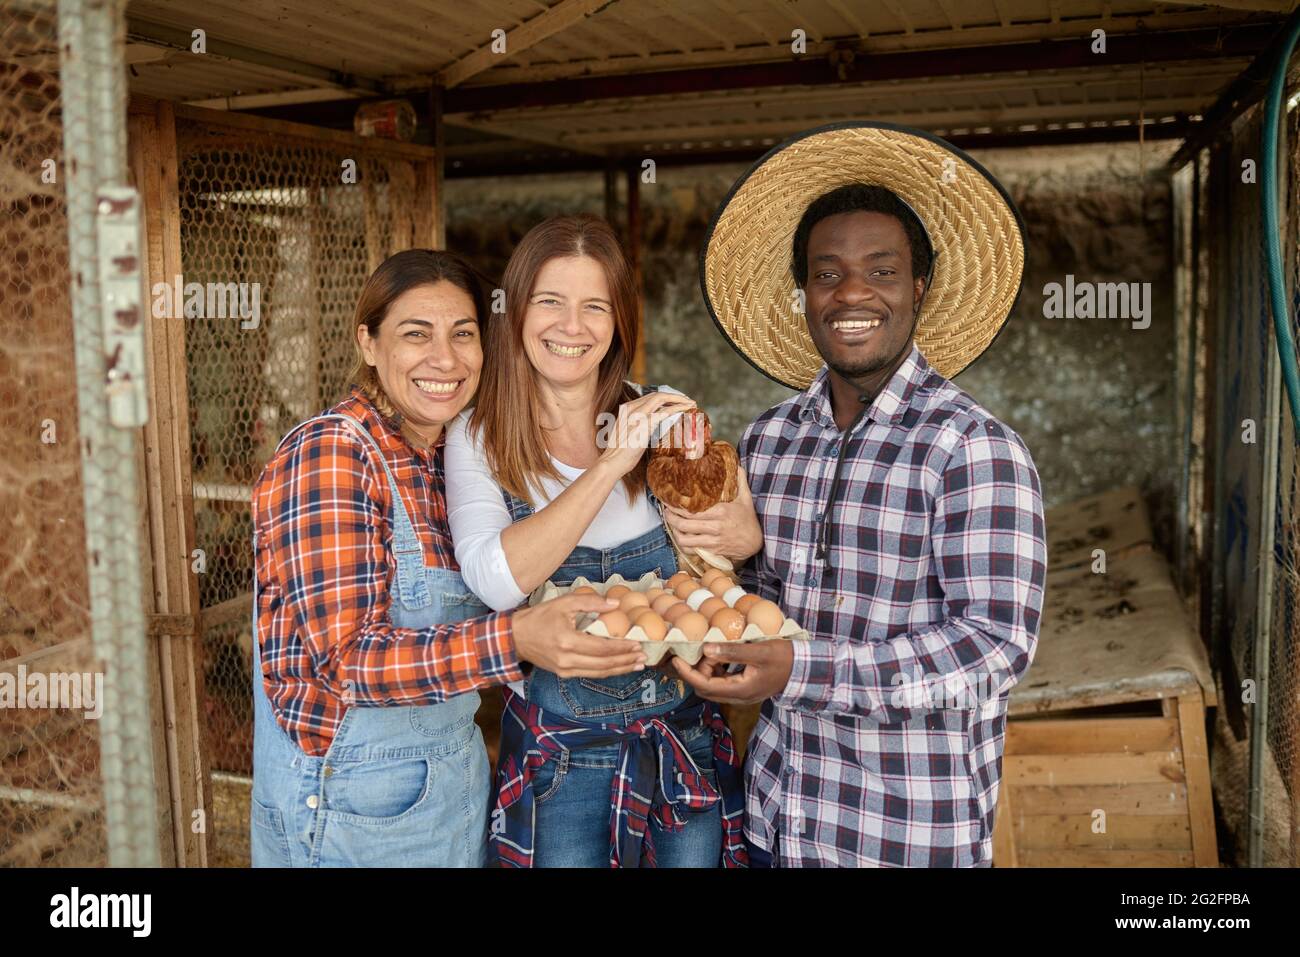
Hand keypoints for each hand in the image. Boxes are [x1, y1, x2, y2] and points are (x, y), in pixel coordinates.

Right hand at [513, 593, 647, 677]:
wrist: (516, 638)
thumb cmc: (539, 618)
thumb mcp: (564, 603)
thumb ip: (590, 602)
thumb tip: (615, 604)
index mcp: (567, 641)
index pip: (601, 647)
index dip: (621, 647)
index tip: (638, 644)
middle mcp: (567, 659)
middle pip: (604, 664)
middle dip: (626, 660)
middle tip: (644, 656)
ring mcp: (565, 670)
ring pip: (599, 673)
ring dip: (620, 669)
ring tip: (637, 664)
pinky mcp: (564, 674)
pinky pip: (590, 674)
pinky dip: (607, 671)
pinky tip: (619, 667)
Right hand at [596, 391, 695, 477]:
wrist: (612, 463)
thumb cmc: (620, 454)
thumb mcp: (628, 434)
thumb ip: (638, 426)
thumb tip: (651, 426)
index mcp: (627, 409)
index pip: (650, 397)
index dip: (666, 398)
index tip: (677, 402)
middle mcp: (631, 408)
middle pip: (657, 395)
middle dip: (675, 396)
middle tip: (688, 401)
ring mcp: (637, 415)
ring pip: (661, 398)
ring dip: (678, 400)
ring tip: (691, 404)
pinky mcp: (644, 424)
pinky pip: (664, 412)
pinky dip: (677, 409)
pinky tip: (685, 410)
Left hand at [662, 464, 761, 561]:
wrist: (755, 542)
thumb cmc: (748, 520)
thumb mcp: (746, 499)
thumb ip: (740, 481)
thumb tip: (737, 465)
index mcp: (720, 512)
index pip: (692, 510)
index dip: (676, 507)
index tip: (668, 501)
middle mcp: (715, 526)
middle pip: (684, 524)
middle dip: (670, 518)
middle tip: (666, 512)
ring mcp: (713, 540)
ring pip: (686, 539)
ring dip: (675, 532)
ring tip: (671, 525)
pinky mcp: (712, 551)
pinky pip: (692, 550)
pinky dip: (683, 545)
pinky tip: (680, 538)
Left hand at [670, 639, 793, 704]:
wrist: (805, 669)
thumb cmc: (785, 658)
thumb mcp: (760, 651)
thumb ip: (733, 652)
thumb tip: (706, 648)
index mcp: (740, 690)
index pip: (705, 685)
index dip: (688, 673)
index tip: (676, 659)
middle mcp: (738, 696)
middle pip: (706, 688)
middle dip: (695, 670)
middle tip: (694, 650)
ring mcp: (741, 693)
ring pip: (713, 684)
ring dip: (706, 669)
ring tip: (708, 649)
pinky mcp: (744, 687)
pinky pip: (722, 680)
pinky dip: (716, 668)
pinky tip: (718, 653)